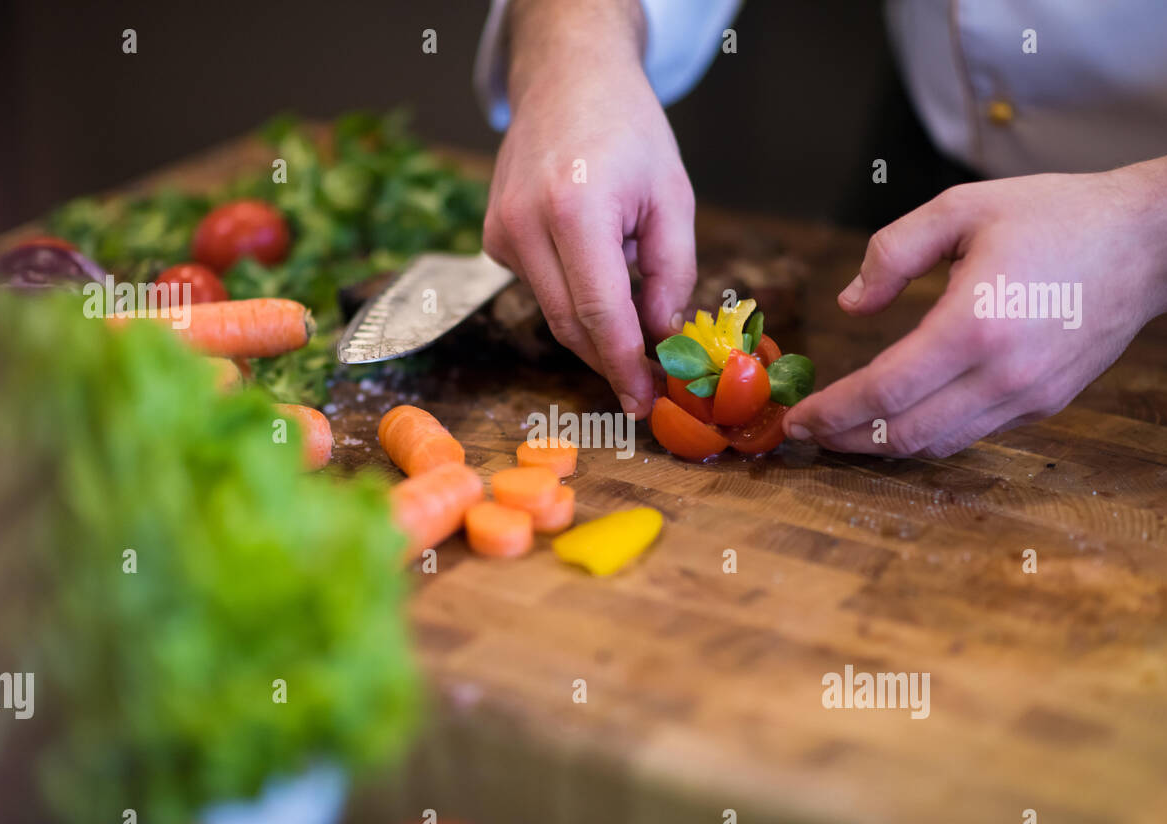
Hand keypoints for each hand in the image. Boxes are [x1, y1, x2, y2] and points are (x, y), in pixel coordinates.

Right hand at [482, 0, 696, 417]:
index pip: (602, 315)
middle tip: (647, 383)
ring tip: (634, 314)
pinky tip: (595, 263)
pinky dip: (573, 294)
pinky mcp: (493, 238)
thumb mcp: (672, 197)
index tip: (645, 402)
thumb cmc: (628, 130)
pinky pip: (540, 288)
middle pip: (572, 325)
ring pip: (553, 313)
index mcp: (575, 209)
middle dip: (611, 360)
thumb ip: (671, 273)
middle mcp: (526, 224)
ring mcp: (501, 232)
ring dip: (595, 328)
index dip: (626, 367)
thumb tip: (660, 337)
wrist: (567, 77)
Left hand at [783, 162, 1166, 457]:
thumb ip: (893, 252)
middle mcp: (1002, 374)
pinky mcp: (1044, 405)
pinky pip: (970, 434)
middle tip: (807, 433)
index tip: (797, 418)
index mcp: (974, 324)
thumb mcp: (961, 208)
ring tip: (842, 433)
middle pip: (904, 434)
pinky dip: (925, 437)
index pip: (884, 390)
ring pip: (937, 445)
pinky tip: (896, 421)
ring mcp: (1027, 397)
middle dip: (846, 440)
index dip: (833, 411)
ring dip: (882, 447)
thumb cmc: (1054, 217)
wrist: (1147, 243)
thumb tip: (850, 305)